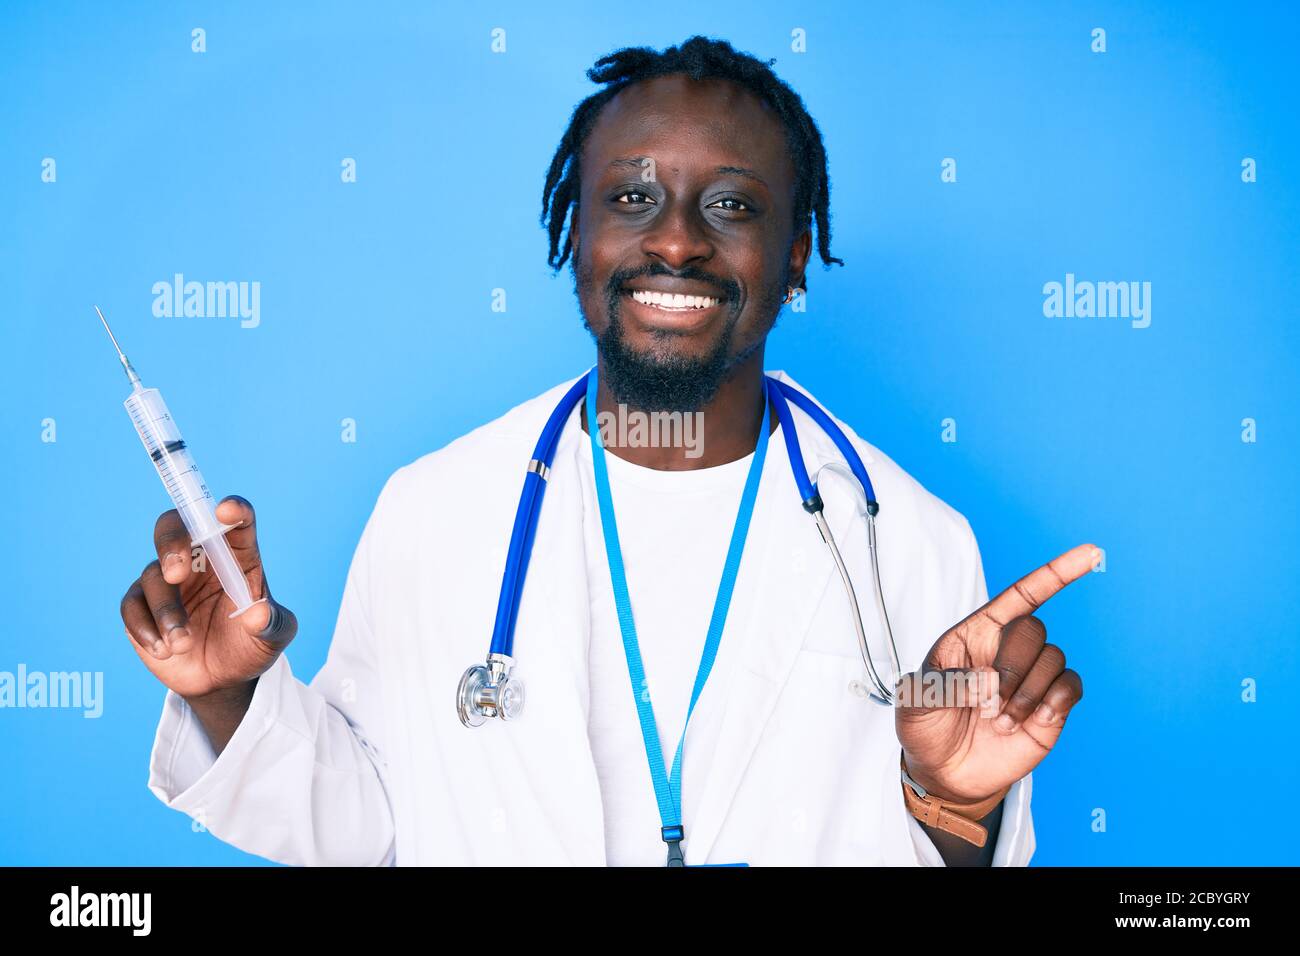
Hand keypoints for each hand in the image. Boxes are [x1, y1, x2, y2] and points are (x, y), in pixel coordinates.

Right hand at [120, 496, 296, 701]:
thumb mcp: (274, 637)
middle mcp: (200, 559)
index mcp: (238, 555)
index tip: (227, 511)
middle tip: (175, 572)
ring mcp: (168, 580)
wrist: (223, 680)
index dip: (233, 510)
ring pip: (153, 575)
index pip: (236, 523)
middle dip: (171, 542)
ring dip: (166, 611)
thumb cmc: (251, 646)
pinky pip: (132, 605)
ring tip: (183, 644)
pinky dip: (145, 628)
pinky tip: (164, 650)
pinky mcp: (142, 605)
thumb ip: (273, 624)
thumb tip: (258, 615)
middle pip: (176, 526)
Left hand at [895, 543, 1096, 802]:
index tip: (1091, 553)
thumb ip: (939, 684)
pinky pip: (1071, 687)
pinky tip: (1027, 722)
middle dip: (1013, 666)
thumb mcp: (913, 701)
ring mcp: (1032, 678)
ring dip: (1026, 693)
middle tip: (987, 703)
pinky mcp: (1050, 706)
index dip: (1056, 572)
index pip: (1021, 595)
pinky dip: (1051, 703)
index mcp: (975, 634)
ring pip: (1055, 659)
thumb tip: (986, 681)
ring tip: (999, 720)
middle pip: (1035, 629)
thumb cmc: (925, 726)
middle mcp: (1008, 650)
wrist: (944, 773)